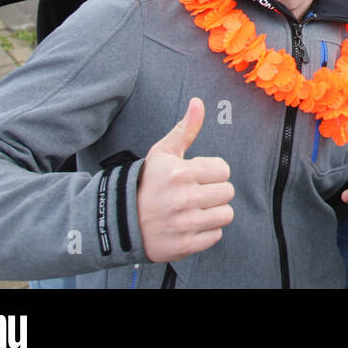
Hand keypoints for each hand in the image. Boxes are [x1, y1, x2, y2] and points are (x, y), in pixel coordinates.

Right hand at [137, 98, 234, 263]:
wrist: (120, 222)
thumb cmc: (147, 183)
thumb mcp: (163, 153)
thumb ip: (185, 129)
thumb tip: (198, 102)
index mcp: (181, 173)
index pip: (224, 170)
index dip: (212, 172)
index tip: (196, 177)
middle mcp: (184, 199)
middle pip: (227, 192)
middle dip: (214, 192)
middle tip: (195, 194)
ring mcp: (184, 224)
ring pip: (225, 214)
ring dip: (213, 212)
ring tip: (194, 210)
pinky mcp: (184, 245)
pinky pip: (216, 236)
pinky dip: (206, 232)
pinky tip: (190, 225)